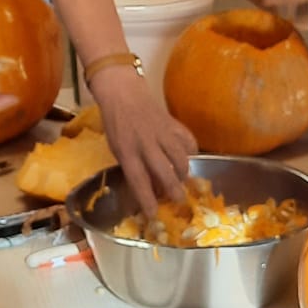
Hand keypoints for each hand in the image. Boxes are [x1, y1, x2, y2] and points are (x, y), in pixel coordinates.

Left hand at [91, 70, 195, 213]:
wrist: (123, 92)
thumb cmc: (116, 124)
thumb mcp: (118, 148)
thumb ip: (132, 166)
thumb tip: (150, 188)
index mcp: (126, 151)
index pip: (138, 179)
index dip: (146, 199)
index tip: (153, 214)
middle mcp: (145, 143)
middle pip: (163, 171)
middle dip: (173, 189)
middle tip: (179, 201)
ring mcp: (160, 132)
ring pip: (179, 157)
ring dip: (183, 173)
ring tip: (183, 181)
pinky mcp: (172, 123)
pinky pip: (187, 140)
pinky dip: (191, 152)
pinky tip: (189, 158)